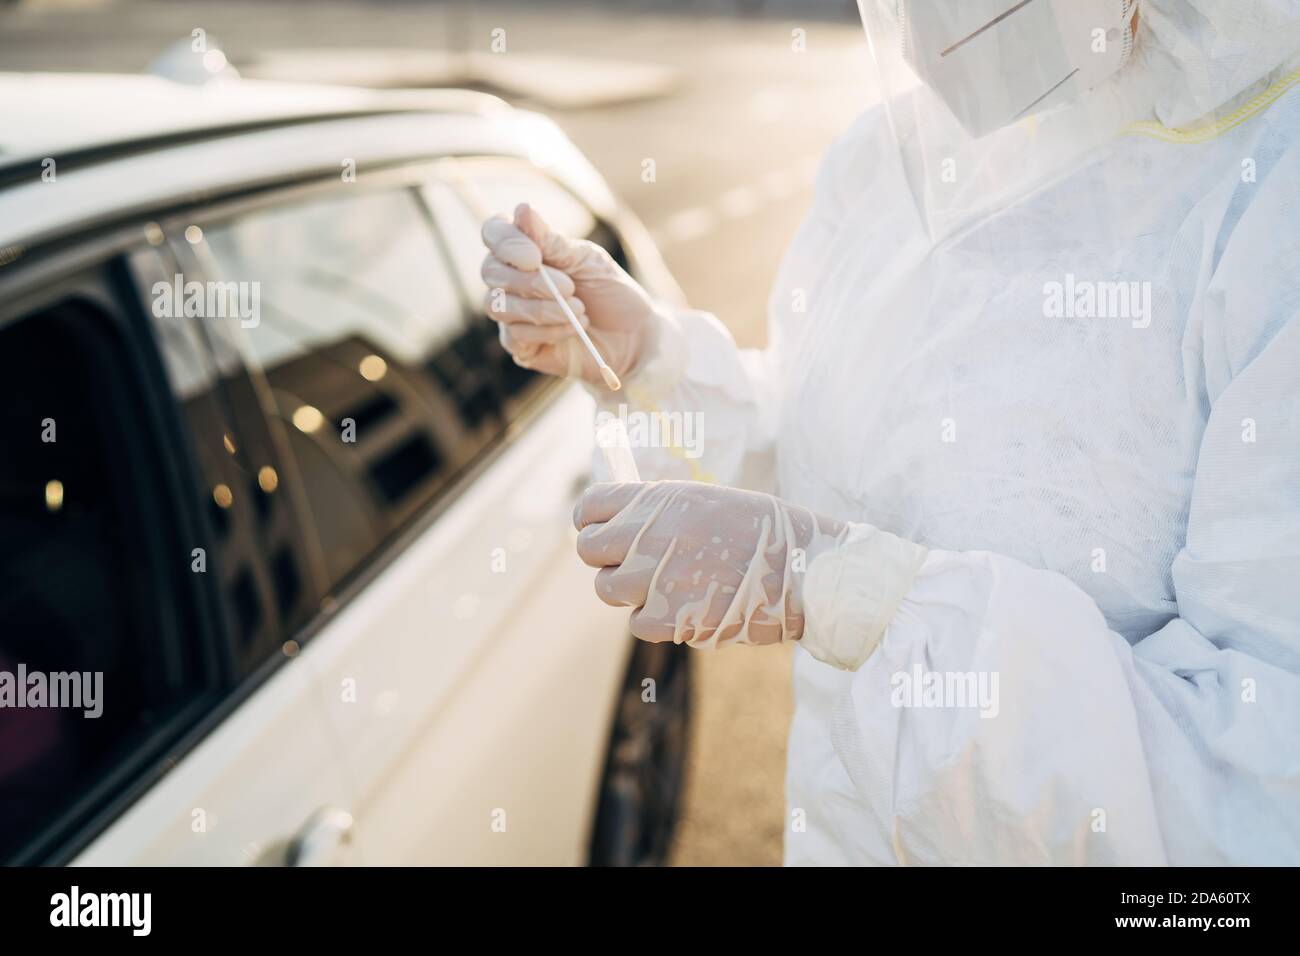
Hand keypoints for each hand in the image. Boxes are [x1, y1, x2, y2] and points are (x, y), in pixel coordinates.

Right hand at [480, 203, 662, 385]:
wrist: (633, 334)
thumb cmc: (608, 290)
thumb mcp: (586, 260)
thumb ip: (552, 241)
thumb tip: (522, 209)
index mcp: (524, 249)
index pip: (493, 233)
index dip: (505, 242)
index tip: (534, 256)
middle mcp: (510, 279)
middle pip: (490, 272)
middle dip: (530, 281)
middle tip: (569, 287)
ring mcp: (512, 314)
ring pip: (498, 306)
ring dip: (540, 308)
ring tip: (579, 308)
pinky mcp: (520, 345)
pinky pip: (515, 336)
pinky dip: (547, 330)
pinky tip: (573, 327)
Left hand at [574, 481, 844, 646]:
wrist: (801, 568)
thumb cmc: (758, 531)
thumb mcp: (704, 500)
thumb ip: (657, 511)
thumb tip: (617, 522)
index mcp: (656, 499)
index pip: (589, 506)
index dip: (592, 520)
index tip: (604, 530)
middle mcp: (648, 534)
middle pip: (589, 550)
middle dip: (607, 559)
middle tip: (636, 564)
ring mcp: (654, 578)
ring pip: (607, 589)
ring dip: (630, 591)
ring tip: (668, 586)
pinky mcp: (669, 617)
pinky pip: (636, 623)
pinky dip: (656, 621)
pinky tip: (687, 607)